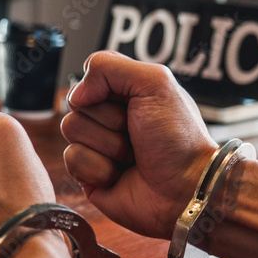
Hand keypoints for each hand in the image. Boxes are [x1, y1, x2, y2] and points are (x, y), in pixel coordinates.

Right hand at [61, 52, 217, 239]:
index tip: (132, 102)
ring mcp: (97, 145)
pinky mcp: (88, 173)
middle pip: (77, 103)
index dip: (104, 87)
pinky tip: (120, 174)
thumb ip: (109, 67)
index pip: (91, 74)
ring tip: (133, 156)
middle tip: (136, 133)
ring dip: (108, 145)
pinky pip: (71, 159)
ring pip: (72, 129)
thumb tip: (76, 94)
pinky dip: (99, 168)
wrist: (185, 190)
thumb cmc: (179, 138)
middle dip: (110, 120)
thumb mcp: (155, 83)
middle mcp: (109, 116)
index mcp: (126, 92)